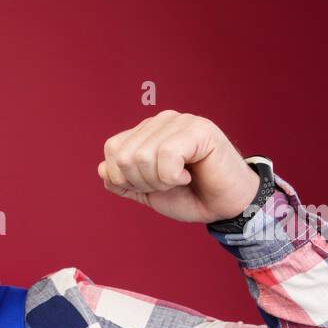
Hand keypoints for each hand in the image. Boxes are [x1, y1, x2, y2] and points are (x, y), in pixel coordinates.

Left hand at [97, 110, 260, 222]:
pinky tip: (189, 174)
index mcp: (146, 133)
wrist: (224, 205)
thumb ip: (122, 183)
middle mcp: (160, 122)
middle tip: (167, 184)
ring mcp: (180, 122)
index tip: (151, 185)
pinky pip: (166, 155)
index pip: (112, 150)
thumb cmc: (190, 195)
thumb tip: (102, 169)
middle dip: (143, 182)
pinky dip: (173, 176)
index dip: (124, 178)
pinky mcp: (198, 129)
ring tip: (179, 179)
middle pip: (124, 156)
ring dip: (159, 181)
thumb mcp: (148, 192)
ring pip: (143, 157)